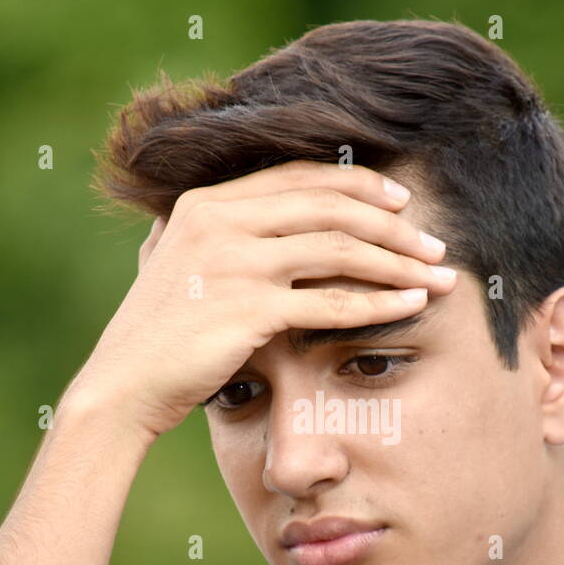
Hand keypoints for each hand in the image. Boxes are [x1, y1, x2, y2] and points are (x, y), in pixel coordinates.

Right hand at [63, 159, 455, 441]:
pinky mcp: (249, 309)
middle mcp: (220, 221)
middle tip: (435, 243)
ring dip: (398, 261)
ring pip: (339, 248)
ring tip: (439, 275)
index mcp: (206, 203)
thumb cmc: (158, 336)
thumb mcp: (178, 265)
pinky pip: (333, 300)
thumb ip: (215, 235)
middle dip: (393, 224)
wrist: (123, 387)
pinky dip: (380, 301)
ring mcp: (234, 263)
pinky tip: (412, 304)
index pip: (299, 178)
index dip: (358, 185)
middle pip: (329, 206)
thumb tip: (257, 220)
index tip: (401, 202)